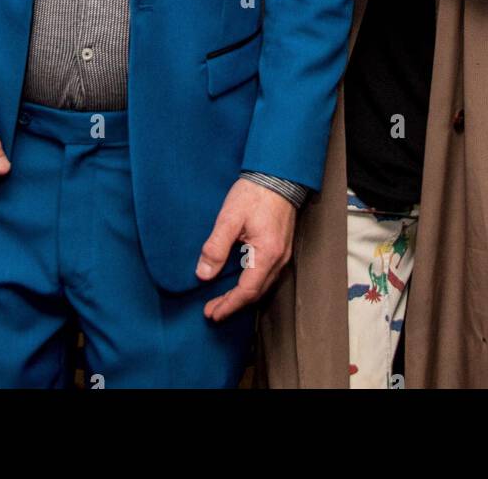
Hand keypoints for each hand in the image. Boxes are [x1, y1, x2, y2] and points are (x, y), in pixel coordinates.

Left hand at [196, 179, 296, 320]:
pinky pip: (267, 275)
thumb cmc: (254, 193)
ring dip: (243, 296)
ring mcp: (283, 254)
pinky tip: (240, 282)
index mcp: (267, 254)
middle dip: (233, 304)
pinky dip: (251, 284)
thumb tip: (203, 274)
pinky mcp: (281, 247)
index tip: (212, 313)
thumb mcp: (229, 218)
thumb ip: (216, 247)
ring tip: (223, 301)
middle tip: (212, 311)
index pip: (247, 291)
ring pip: (263, 286)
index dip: (229, 305)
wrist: (278, 174)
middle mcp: (279, 259)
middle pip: (256, 293)